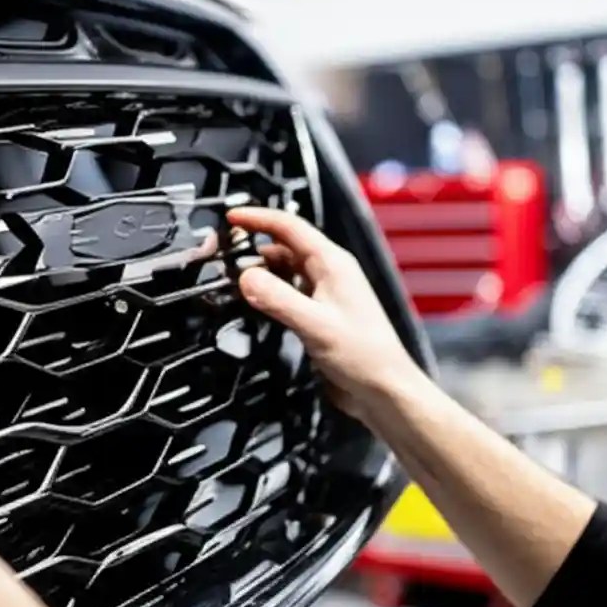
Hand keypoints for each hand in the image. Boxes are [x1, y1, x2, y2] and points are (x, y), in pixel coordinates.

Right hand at [228, 206, 424, 423]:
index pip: (290, 227)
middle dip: (253, 245)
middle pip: (285, 246)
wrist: (384, 390)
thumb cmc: (363, 355)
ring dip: (260, 270)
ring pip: (285, 269)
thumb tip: (244, 277)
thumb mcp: (315, 325)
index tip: (230, 217)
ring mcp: (325, 293)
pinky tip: (254, 301)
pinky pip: (289, 291)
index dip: (258, 218)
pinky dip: (269, 291)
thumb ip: (278, 299)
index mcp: (333, 264)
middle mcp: (329, 273)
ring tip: (231, 277)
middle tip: (222, 253)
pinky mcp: (319, 314)